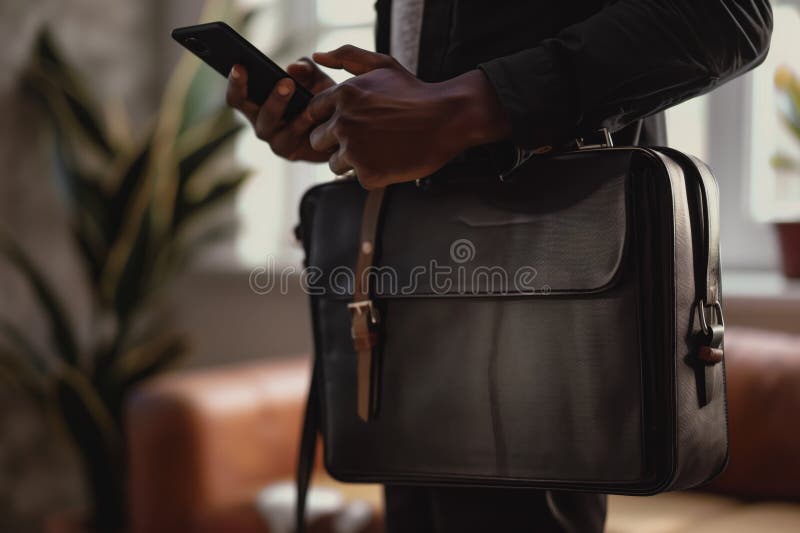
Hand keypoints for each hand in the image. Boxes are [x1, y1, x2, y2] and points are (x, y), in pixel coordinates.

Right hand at [226, 58, 334, 161]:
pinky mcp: (289, 153)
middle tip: (281, 79)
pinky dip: (300, 122)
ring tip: (290, 87)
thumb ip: (306, 69)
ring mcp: (272, 139)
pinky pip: (291, 136)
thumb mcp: (316, 79)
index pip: (236, 95)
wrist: (342, 131)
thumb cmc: (323, 101)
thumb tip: (292, 68)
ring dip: (277, 104)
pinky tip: (310, 112)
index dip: (234, 81)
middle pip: (245, 108)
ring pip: (267, 123)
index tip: (238, 65)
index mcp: (257, 103)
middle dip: (255, 87)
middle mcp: (259, 122)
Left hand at [307, 45, 511, 188]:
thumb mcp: (382, 65)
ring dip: (353, 161)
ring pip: (335, 164)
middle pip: (318, 140)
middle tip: (367, 137)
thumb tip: (316, 57)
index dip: (331, 117)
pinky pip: (359, 178)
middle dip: (336, 141)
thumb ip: (347, 57)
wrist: (447, 119)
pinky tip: (391, 159)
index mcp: (342, 95)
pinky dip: (374, 173)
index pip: (313, 112)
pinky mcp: (368, 173)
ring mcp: (354, 150)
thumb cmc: (415, 93)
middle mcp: (343, 122)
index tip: (353, 120)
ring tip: (380, 149)